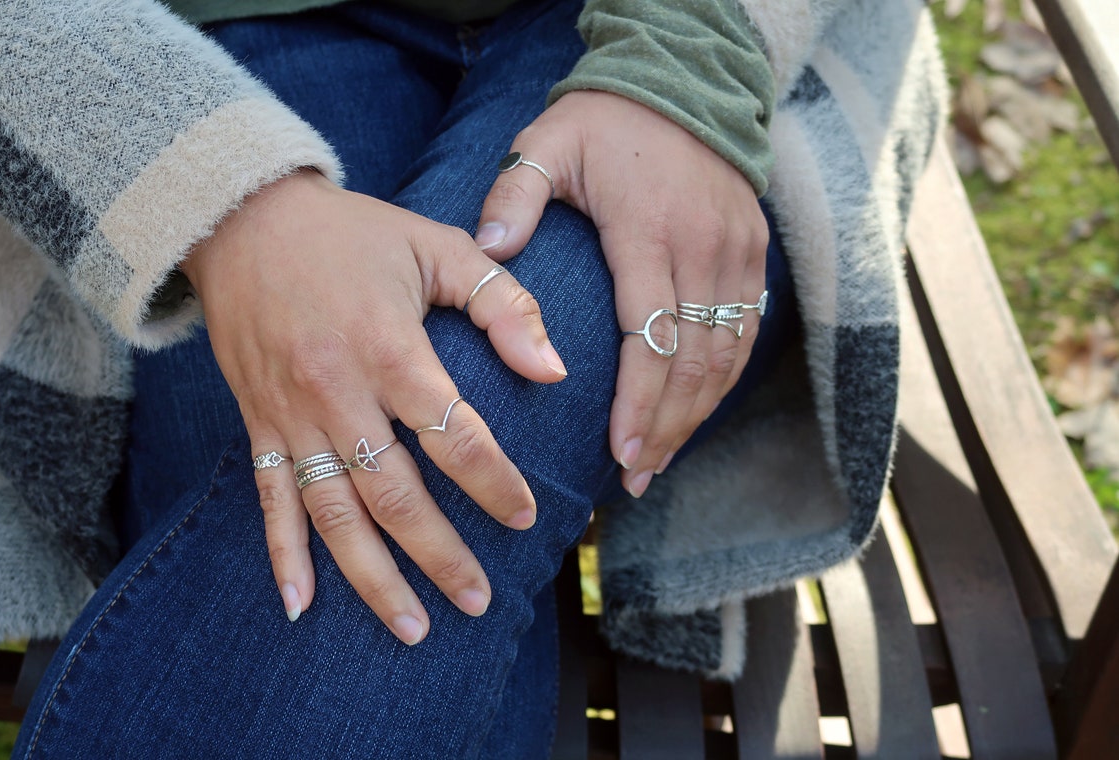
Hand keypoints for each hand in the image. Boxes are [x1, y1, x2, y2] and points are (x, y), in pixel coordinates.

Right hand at [181, 169, 566, 643]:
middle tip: (479, 603)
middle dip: (440, 555)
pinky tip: (300, 607)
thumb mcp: (437, 245)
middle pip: (394, 494)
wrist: (242, 219)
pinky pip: (269, 500)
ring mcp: (291, 414)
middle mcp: (337, 391)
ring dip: (373, 577)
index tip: (525, 517)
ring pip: (334, 514)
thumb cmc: (354, 232)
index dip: (493, 482)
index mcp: (389, 347)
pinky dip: (283, 556)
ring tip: (412, 628)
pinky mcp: (258, 423)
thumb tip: (553, 370)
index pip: (453, 435)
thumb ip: (502, 303)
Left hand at [475, 91, 767, 497]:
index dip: (641, 403)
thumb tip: (491, 249)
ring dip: (696, 414)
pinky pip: (745, 332)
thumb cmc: (605, 122)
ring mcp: (736, 254)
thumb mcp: (548, 142)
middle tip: (636, 476)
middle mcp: (702, 249)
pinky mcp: (754, 255)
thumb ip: (514, 195)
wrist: (684, 86)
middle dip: (666, 427)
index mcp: (648, 232)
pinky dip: (722, 380)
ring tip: (660, 461)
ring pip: (725, 356)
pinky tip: (696, 413)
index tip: (622, 454)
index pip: (650, 335)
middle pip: (692, 361)